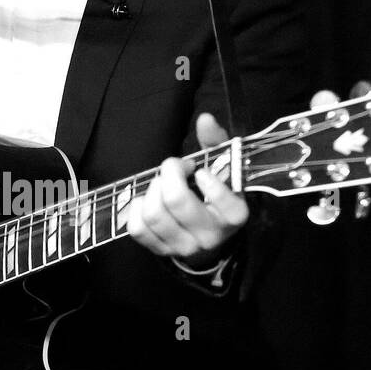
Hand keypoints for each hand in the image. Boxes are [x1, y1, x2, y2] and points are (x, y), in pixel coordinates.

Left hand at [126, 112, 247, 263]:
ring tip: (160, 183)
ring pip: (154, 214)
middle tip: (174, 168)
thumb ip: (215, 142)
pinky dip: (136, 208)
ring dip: (152, 189)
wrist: (208, 237)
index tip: (200, 171)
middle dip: (169, 173)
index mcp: (234, 215)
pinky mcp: (161, 251)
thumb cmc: (213, 195)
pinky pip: (137, 229)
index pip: (221, 199)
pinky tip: (148, 199)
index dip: (207, 179)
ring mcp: (184, 247)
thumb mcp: (221, 169)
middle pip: (177, 201)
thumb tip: (205, 119)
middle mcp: (211, 235)